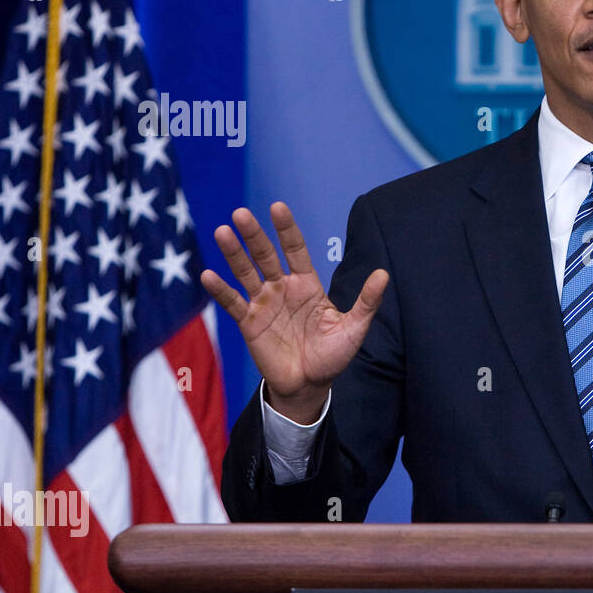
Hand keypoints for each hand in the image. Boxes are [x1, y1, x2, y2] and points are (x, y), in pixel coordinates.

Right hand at [200, 202, 388, 422]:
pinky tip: (208, 275)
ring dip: (234, 254)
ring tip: (222, 232)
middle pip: (266, 255)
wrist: (310, 385)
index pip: (295, 250)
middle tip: (241, 214)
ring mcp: (264, 303)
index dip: (286, 229)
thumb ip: (367, 301)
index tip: (277, 207)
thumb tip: (384, 274)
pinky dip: (221, 290)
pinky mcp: (249, 323)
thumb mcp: (354, 328)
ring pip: (245, 273)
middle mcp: (283, 288)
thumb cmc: (333, 355)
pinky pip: (233, 303)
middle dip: (254, 235)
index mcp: (307, 284)